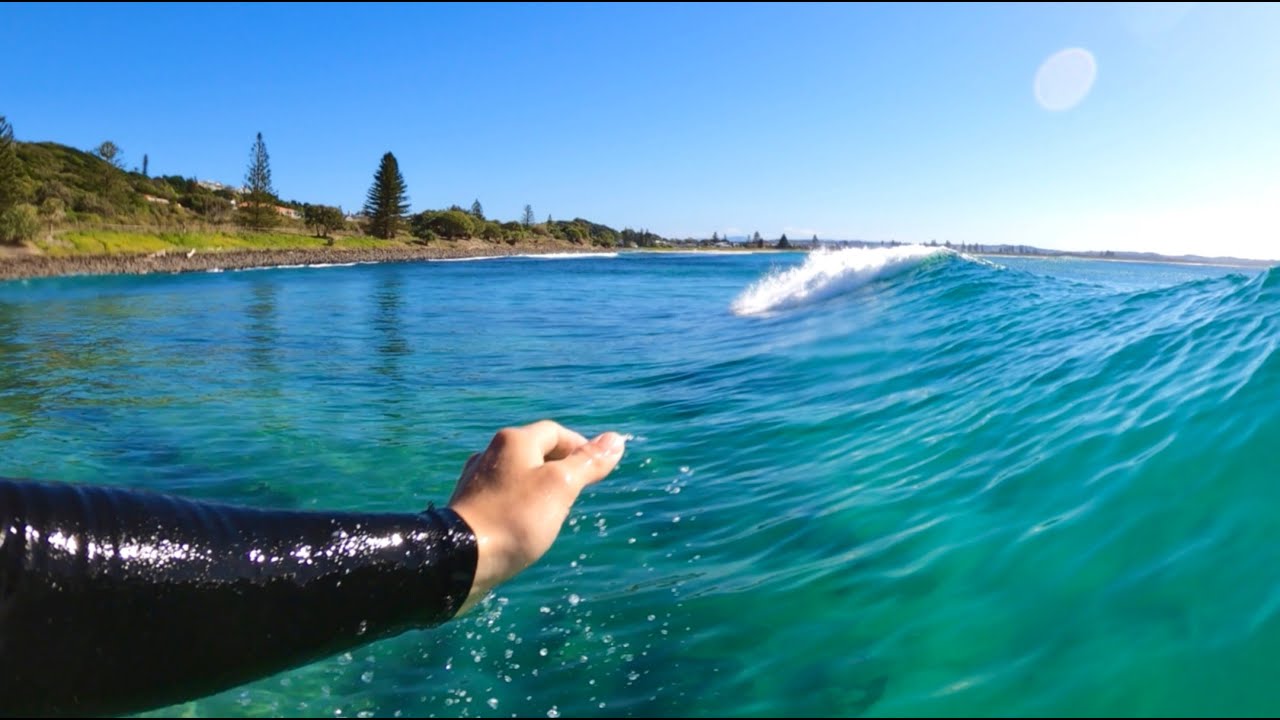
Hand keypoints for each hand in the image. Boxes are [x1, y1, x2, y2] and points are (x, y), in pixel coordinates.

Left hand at [448, 420, 625, 610]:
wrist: (460, 558)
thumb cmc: (516, 518)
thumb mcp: (561, 487)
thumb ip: (588, 463)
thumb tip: (616, 440)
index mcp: (514, 440)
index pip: (556, 432)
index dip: (580, 445)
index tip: (596, 469)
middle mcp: (491, 453)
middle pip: (535, 451)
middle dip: (560, 466)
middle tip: (579, 490)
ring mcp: (476, 480)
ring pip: (518, 474)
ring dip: (540, 485)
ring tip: (556, 509)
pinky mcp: (468, 506)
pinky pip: (502, 495)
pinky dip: (520, 503)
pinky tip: (525, 524)